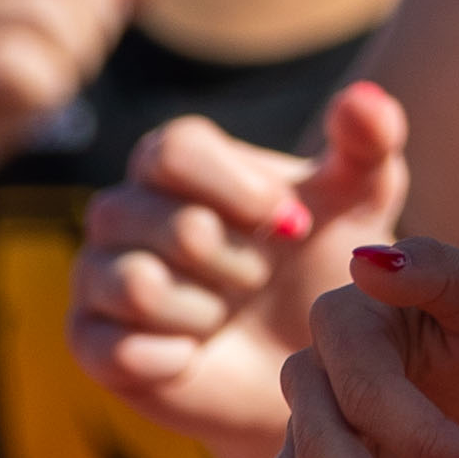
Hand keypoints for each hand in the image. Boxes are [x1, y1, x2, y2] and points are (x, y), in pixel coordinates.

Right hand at [69, 85, 406, 457]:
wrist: (306, 361)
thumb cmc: (326, 264)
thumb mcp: (361, 201)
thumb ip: (369, 140)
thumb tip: (365, 96)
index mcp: (174, 160)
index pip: (174, 149)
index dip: (240, 191)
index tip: (294, 224)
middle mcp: (123, 209)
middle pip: (166, 222)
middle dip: (239, 260)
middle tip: (264, 279)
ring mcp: (97, 275)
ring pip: (137, 285)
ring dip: (207, 310)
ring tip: (230, 315)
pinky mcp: (89, 343)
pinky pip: (115, 349)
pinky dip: (174, 356)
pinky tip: (199, 355)